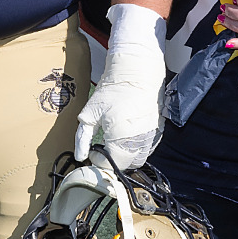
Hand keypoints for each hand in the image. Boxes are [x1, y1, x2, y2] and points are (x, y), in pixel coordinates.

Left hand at [76, 3, 165, 168]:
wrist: (138, 72)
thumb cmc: (113, 91)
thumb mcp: (90, 113)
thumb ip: (83, 137)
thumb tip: (79, 156)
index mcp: (121, 140)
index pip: (108, 165)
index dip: (98, 159)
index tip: (93, 149)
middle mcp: (139, 142)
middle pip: (124, 166)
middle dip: (112, 160)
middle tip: (103, 147)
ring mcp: (151, 137)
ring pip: (138, 159)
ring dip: (126, 156)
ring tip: (116, 142)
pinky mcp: (158, 131)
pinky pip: (147, 148)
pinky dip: (137, 147)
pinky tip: (128, 134)